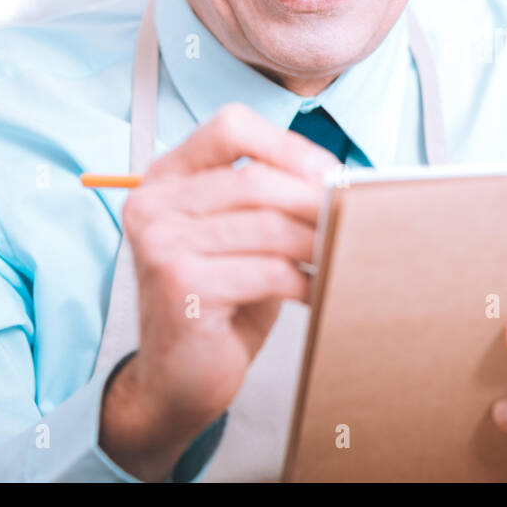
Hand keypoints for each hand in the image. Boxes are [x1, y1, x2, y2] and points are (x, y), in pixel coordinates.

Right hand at [99, 102, 340, 480]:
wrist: (178, 378)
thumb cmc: (222, 298)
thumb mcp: (242, 235)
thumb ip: (272, 199)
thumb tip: (342, 180)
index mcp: (166, 178)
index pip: (230, 127)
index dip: (289, 146)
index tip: (331, 174)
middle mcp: (153, 205)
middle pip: (257, 180)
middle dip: (315, 201)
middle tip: (352, 219)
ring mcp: (160, 245)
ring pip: (269, 226)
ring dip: (317, 242)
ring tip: (340, 254)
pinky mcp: (181, 287)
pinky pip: (268, 271)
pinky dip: (306, 281)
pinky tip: (319, 291)